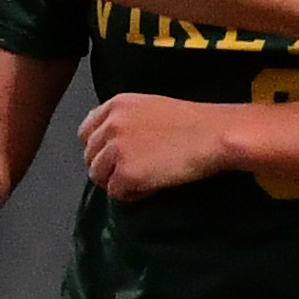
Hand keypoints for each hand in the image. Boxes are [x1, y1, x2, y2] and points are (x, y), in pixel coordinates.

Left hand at [78, 93, 230, 200]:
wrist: (212, 134)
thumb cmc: (192, 121)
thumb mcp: (150, 107)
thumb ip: (125, 120)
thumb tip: (110, 142)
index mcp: (116, 105)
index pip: (86, 131)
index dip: (98, 148)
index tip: (113, 157)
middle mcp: (110, 125)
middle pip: (89, 156)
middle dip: (107, 167)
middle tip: (132, 172)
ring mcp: (115, 149)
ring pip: (98, 176)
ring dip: (117, 182)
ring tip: (142, 180)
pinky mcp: (125, 173)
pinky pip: (116, 192)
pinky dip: (132, 194)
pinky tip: (151, 186)